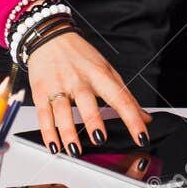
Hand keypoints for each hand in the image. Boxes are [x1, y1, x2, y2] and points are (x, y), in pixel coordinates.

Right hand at [26, 31, 151, 154]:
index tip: (142, 137)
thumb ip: (125, 96)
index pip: (121, 98)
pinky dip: (48, 132)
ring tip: (74, 150)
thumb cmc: (81, 56)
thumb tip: (146, 117)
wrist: (50, 37)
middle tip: (100, 139)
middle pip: (87, 101)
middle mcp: (79, 79)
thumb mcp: (107, 70)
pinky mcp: (40, 91)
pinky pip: (44, 114)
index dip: (133, 119)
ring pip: (62, 110)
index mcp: (100, 74)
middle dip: (93, 120)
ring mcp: (58, 85)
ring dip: (68, 131)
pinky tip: (53, 145)